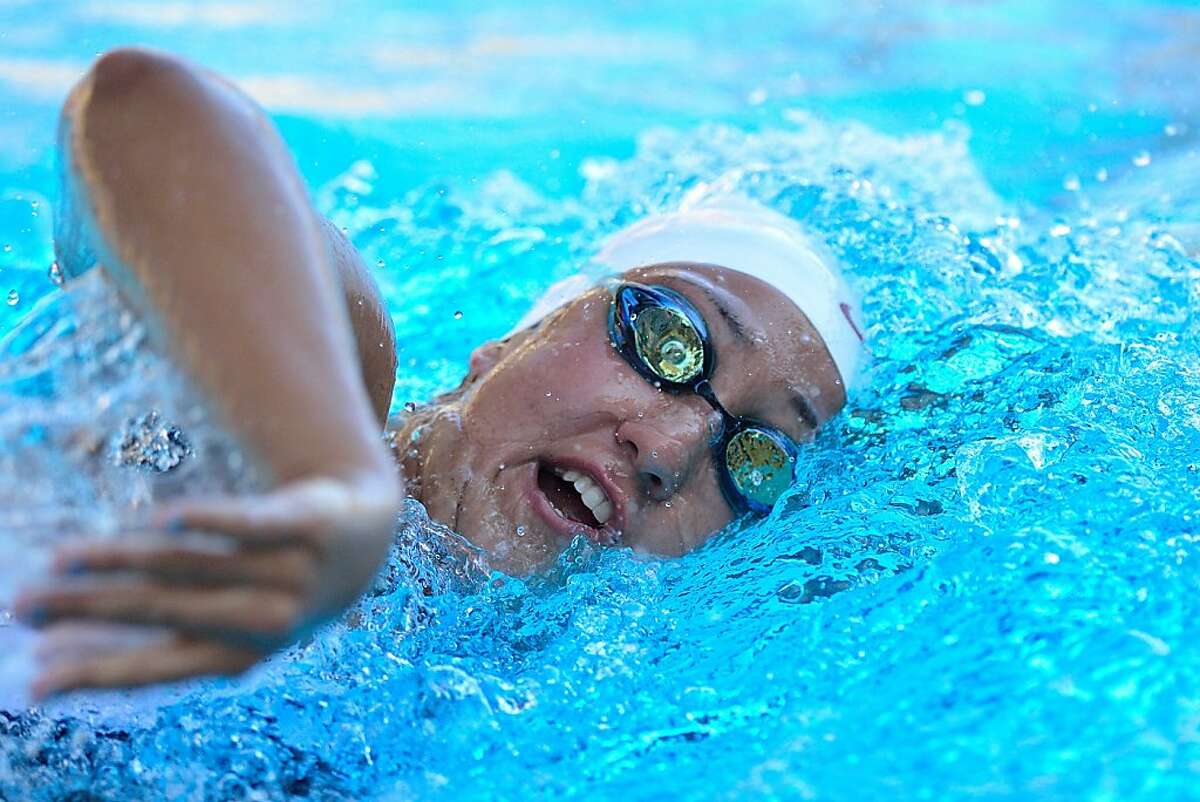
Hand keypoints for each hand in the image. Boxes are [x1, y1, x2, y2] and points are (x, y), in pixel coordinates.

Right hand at [15, 473, 399, 697]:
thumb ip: (150, 630)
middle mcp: (266, 617)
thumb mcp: (221, 619)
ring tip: (63, 557)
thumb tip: (54, 651)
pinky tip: (169, 519)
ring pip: (190, 563)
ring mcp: (290, 570)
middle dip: (89, 609)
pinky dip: (211, 520)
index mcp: (239, 653)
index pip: (156, 666)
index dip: (95, 671)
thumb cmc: (274, 584)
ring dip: (120, 559)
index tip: (35, 677)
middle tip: (23, 603)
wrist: (366, 534)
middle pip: (163, 609)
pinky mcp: (308, 522)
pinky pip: (253, 523)